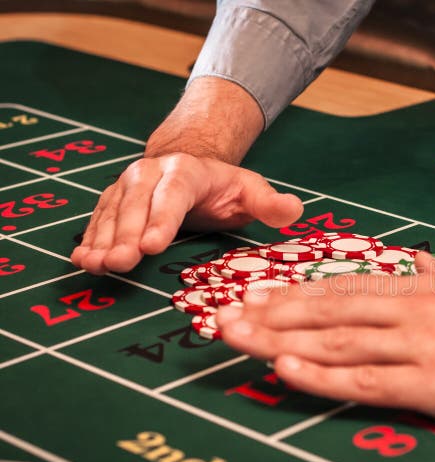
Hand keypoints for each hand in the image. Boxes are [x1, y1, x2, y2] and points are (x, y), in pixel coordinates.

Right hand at [70, 155, 302, 273]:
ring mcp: (126, 186)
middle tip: (120, 263)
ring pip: (111, 212)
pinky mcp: (112, 201)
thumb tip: (294, 210)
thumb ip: (270, 203)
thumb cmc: (224, 187)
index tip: (152, 245)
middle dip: (125, 235)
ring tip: (94, 265)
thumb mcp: (251, 190)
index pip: (173, 195)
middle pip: (135, 205)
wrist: (189, 165)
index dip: (161, 219)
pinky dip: (89, 240)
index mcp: (187, 171)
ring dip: (100, 240)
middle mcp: (150, 174)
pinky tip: (82, 261)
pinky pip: (97, 220)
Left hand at [215, 253, 434, 437]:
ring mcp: (422, 345)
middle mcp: (415, 311)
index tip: (257, 297)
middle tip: (225, 316)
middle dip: (272, 314)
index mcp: (426, 288)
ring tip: (237, 340)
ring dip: (281, 341)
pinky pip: (367, 381)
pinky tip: (286, 370)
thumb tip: (414, 259)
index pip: (346, 289)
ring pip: (337, 342)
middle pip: (329, 311)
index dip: (297, 294)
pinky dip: (321, 374)